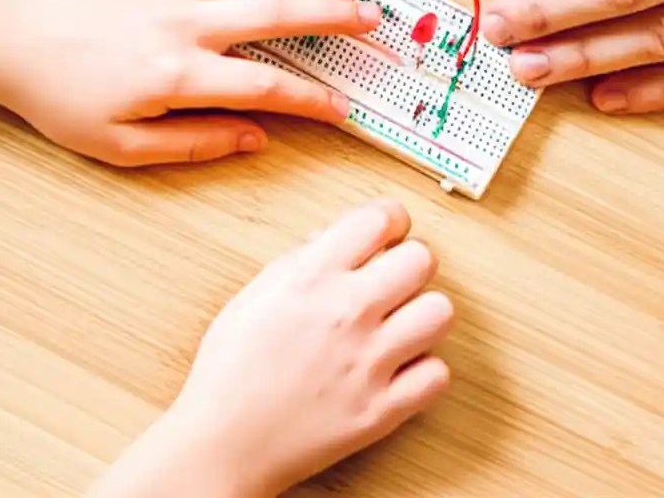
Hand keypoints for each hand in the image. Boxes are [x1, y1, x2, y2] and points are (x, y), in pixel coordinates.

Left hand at [0, 0, 377, 166]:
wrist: (9, 35)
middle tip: (372, 25)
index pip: (266, 88)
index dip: (312, 100)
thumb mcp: (121, 146)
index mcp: (178, 75)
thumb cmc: (59, 97)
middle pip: (277, 18)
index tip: (342, 107)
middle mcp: (184, 25)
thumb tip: (255, 140)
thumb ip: (196, 144)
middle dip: (332, 22)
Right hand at [87, 199, 452, 497]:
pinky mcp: (382, 408)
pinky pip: (437, 373)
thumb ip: (300, 262)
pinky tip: (399, 369)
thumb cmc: (229, 374)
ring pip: (440, 312)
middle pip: (422, 258)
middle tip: (394, 282)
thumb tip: (334, 240)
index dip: (390, 220)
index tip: (388, 233)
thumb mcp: (254, 297)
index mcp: (310, 278)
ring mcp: (368, 362)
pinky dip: (423, 372)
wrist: (223, 445)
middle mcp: (345, 313)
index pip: (379, 218)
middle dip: (410, 264)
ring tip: (400, 326)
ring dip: (423, 315)